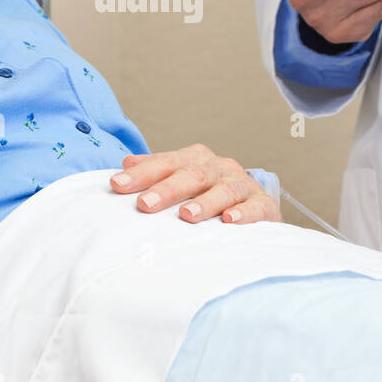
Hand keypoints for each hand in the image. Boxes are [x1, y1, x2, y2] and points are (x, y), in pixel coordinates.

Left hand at [109, 144, 281, 224]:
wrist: (255, 208)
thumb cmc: (209, 195)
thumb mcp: (182, 180)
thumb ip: (156, 172)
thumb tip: (125, 163)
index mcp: (195, 159)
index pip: (165, 163)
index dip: (141, 173)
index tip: (117, 185)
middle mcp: (219, 167)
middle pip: (191, 175)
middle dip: (166, 190)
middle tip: (145, 205)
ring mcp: (242, 184)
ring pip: (223, 189)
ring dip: (204, 203)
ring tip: (186, 216)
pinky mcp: (264, 204)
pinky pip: (255, 207)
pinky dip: (243, 213)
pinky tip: (229, 221)